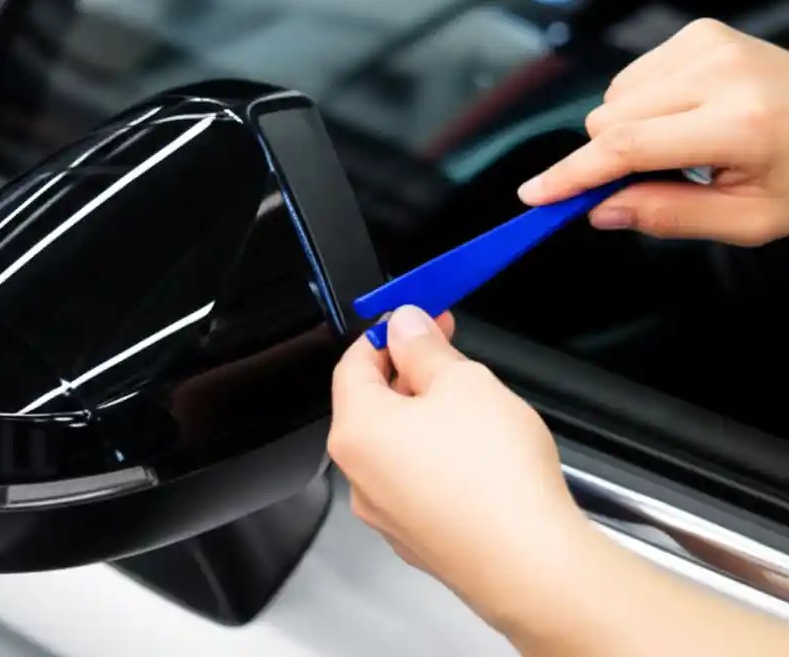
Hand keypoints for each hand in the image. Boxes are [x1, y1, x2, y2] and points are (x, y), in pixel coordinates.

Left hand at [328, 306, 594, 627]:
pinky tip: (482, 454)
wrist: (531, 565)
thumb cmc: (494, 478)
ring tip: (477, 405)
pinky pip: (421, 481)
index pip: (352, 364)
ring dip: (429, 416)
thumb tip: (406, 326)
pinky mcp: (420, 537)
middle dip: (411, 373)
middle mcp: (360, 476)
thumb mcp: (463, 382)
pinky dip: (442, 458)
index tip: (418, 318)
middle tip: (452, 351)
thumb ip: (425, 348)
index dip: (387, 333)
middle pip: (374, 405)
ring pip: (399, 445)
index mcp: (355, 432)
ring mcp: (388, 512)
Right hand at [517, 18, 788, 246]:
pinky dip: (643, 105)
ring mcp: (709, 45)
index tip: (535, 195)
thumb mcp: (749, 219)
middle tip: (651, 181)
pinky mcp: (700, 33)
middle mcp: (721, 73)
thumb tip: (601, 209)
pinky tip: (683, 117)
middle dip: (611, 159)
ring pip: (613, 99)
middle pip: (609, 122)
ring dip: (629, 130)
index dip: (572, 176)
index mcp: (739, 124)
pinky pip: (631, 78)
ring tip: (682, 145)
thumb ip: (670, 216)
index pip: (627, 149)